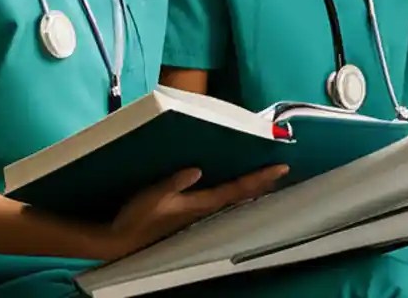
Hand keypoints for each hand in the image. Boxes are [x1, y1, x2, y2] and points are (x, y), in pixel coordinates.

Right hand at [102, 164, 287, 259]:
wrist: (124, 239)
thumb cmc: (138, 217)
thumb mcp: (154, 196)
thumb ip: (175, 183)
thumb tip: (196, 170)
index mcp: (201, 203)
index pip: (237, 189)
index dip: (260, 178)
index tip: (280, 167)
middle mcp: (206, 210)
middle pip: (242, 195)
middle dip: (263, 183)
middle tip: (282, 171)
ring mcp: (200, 214)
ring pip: (234, 199)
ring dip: (252, 188)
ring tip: (267, 178)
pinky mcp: (192, 214)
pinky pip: (222, 201)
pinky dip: (236, 193)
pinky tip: (237, 190)